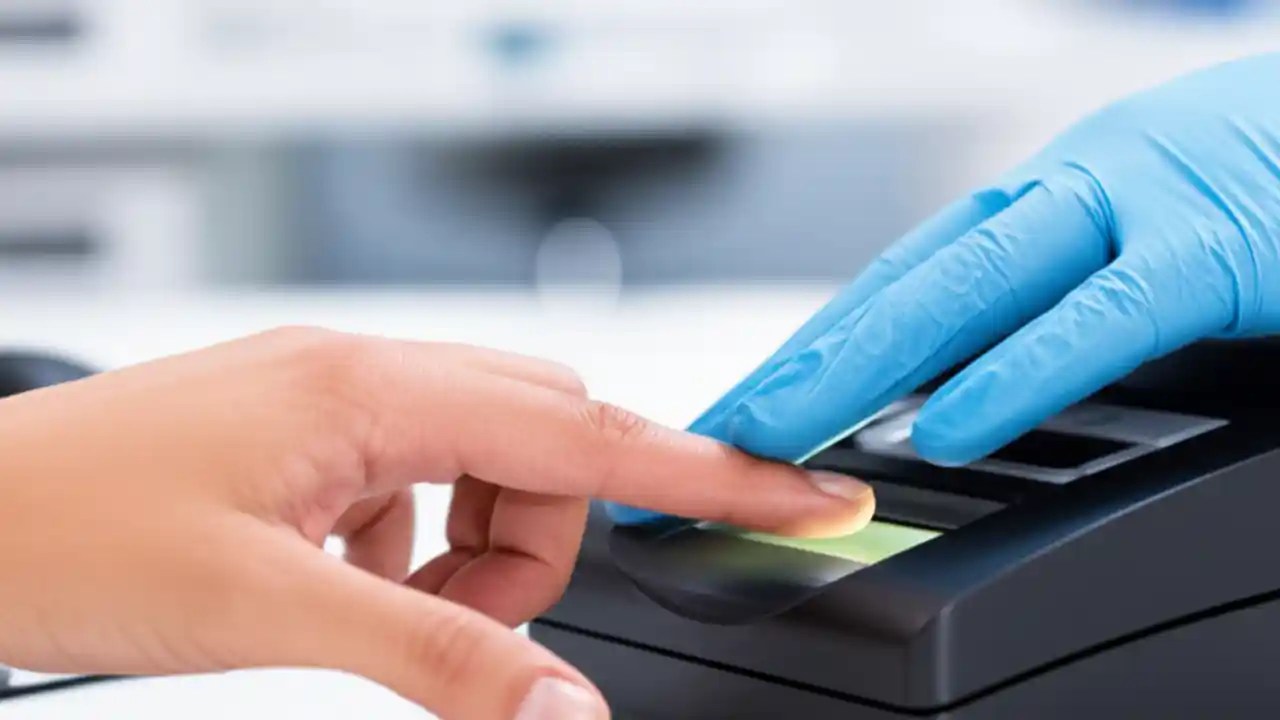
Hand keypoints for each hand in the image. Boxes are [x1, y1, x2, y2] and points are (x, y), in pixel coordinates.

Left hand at [0, 328, 872, 718]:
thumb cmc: (70, 529)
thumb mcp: (269, 609)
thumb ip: (436, 654)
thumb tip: (562, 708)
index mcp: (376, 387)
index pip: (591, 429)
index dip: (714, 469)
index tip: (810, 490)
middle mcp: (369, 373)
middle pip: (543, 449)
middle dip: (539, 548)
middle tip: (462, 630)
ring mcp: (339, 399)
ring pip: (486, 472)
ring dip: (471, 558)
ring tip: (377, 610)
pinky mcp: (313, 434)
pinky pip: (421, 487)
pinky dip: (416, 550)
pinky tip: (345, 582)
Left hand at [611, 53, 1279, 523]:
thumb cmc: (1257, 191)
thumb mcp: (1130, 257)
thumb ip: (1047, 321)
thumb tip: (962, 395)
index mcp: (1034, 209)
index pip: (893, 290)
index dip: (808, 355)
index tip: (740, 417)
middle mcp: (1054, 200)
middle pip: (896, 294)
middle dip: (795, 369)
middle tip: (708, 437)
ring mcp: (1124, 214)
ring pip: (961, 294)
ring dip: (854, 367)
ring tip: (772, 433)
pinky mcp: (1208, 251)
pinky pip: (1098, 320)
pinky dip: (1017, 374)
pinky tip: (946, 428)